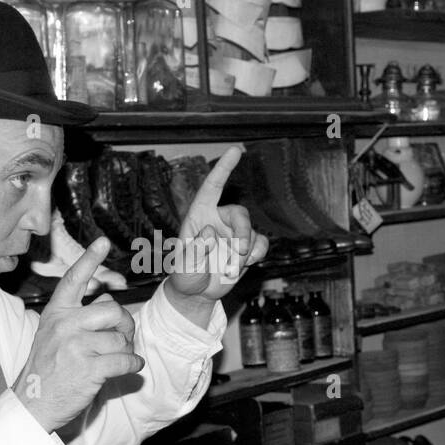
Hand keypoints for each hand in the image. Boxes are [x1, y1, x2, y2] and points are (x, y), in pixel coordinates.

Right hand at [13, 237, 143, 432]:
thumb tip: (109, 301)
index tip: (102, 241)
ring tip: (118, 359)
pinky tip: (130, 368)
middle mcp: (65, 326)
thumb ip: (77, 316)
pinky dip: (134, 365)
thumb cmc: (48, 368)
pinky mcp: (88, 370)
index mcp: (56, 313)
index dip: (90, 259)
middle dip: (125, 325)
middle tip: (123, 337)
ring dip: (127, 350)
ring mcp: (75, 347)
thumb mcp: (53, 334)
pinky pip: (125, 360)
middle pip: (112, 311)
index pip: (74, 280)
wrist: (32, 403)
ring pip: (121, 340)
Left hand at [166, 145, 269, 303]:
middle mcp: (217, 221)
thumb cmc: (185, 277)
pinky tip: (245, 264)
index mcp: (198, 217)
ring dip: (245, 251)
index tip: (235, 150)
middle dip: (242, 232)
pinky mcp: (246, 248)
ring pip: (251, 231)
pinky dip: (257, 255)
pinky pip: (261, 243)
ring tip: (230, 269)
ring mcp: (233, 234)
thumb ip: (194, 251)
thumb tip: (210, 232)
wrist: (198, 294)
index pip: (211, 188)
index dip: (223, 168)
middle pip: (239, 213)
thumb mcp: (184, 267)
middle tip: (239, 253)